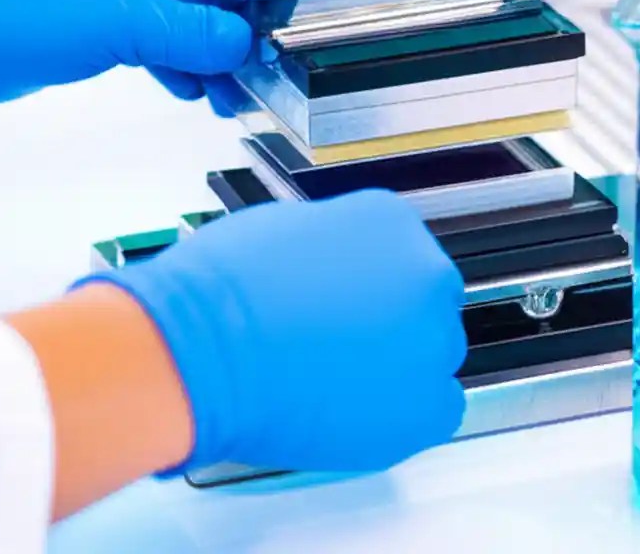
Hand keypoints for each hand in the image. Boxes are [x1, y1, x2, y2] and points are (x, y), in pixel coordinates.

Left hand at [0, 0, 293, 111]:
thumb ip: (193, 33)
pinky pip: (158, 45)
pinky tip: (193, 92)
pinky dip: (179, 68)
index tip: (286, 17)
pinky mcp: (100, 28)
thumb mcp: (126, 24)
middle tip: (261, 70)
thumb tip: (242, 41)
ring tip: (231, 96)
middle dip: (235, 32)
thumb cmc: (26, 16)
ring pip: (184, 24)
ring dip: (210, 58)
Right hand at [74, 189, 467, 473]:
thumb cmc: (222, 291)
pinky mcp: (427, 405)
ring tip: (331, 384)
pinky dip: (398, 417)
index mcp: (392, 222)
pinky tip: (351, 413)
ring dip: (394, 372)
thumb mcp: (285, 229)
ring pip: (430, 361)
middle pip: (425, 309)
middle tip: (335, 351)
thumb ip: (333, 250)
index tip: (345, 311)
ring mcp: (433, 340)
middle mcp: (426, 274)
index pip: (406, 261)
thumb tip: (332, 270)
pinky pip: (435, 412)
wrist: (204, 352)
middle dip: (389, 329)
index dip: (371, 293)